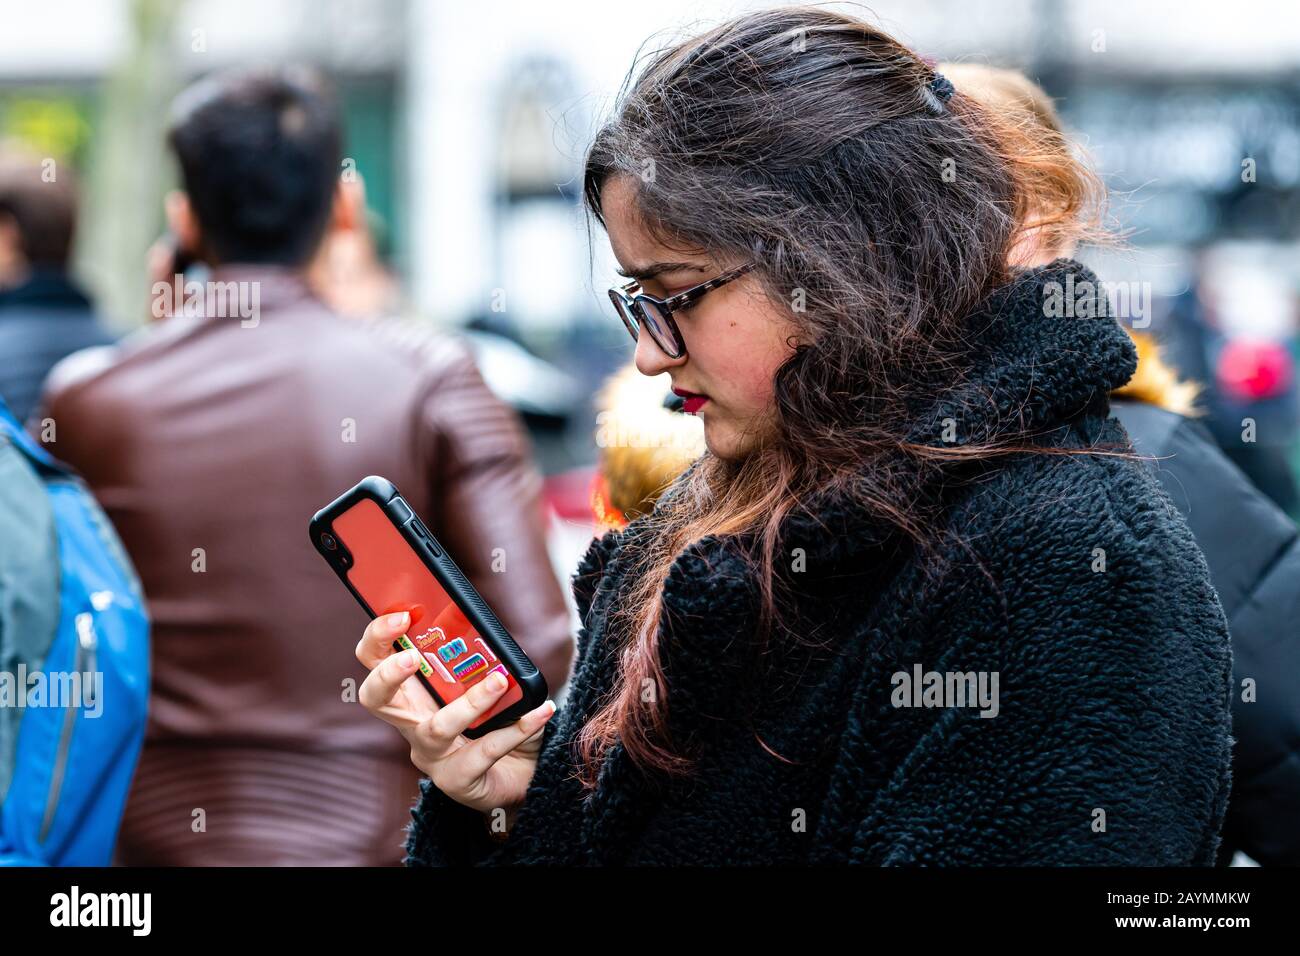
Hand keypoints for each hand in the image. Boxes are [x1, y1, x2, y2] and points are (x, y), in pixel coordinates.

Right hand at [356, 611, 556, 818]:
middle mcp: (413, 722)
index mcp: (414, 690)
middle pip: (376, 698)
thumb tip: (493, 632)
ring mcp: (431, 754)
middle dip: (389, 674)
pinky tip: (540, 713)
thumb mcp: (489, 680)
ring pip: (437, 727)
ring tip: (499, 681)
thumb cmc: (499, 722)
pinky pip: (484, 751)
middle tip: (413, 656)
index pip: (376, 660)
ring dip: (471, 701)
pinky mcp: (456, 779)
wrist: (521, 773)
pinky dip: (517, 729)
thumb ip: (483, 659)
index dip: (379, 637)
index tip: (403, 615)